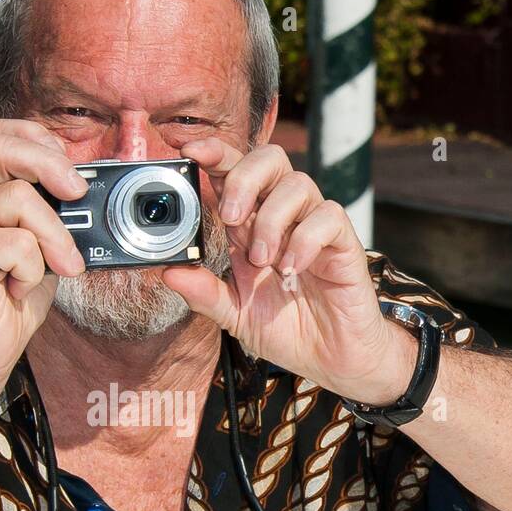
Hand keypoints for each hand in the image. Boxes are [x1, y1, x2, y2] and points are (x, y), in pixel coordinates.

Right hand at [0, 119, 87, 394]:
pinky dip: (33, 270)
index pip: (2, 134)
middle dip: (50, 165)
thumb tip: (96, 194)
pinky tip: (19, 289)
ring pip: (16, 196)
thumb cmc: (9, 304)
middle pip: (0, 144)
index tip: (72, 176)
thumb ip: (57, 217)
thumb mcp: (42, 250)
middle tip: (78, 194)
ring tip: (61, 266)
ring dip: (54, 235)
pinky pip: (15, 244)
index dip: (42, 143)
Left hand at [162, 138, 416, 403]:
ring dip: (271, 220)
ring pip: (297, 184)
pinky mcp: (343, 243)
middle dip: (243, 177)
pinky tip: (292, 269)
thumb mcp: (235, 314)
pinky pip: (327, 217)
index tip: (187, 151)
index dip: (213, 152)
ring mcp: (314, 227)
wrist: (332, 360)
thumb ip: (204, 293)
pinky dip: (304, 239)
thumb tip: (168, 271)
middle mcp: (283, 218)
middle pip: (268, 159)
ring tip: (263, 261)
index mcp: (251, 225)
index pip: (233, 171)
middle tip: (230, 217)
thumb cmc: (287, 329)